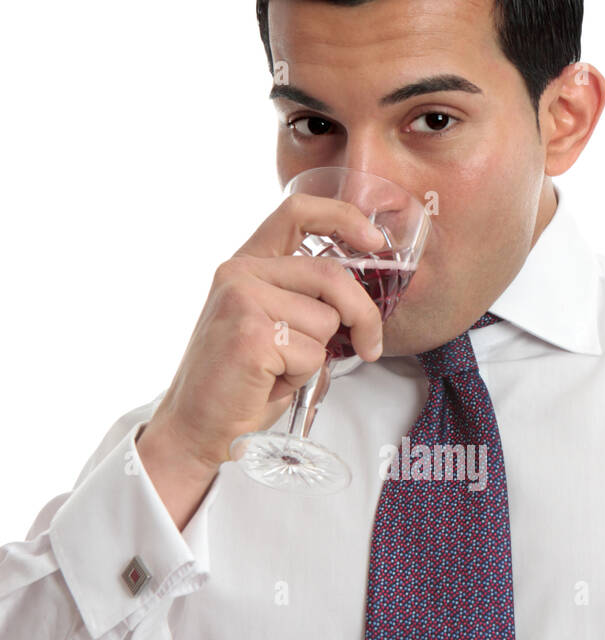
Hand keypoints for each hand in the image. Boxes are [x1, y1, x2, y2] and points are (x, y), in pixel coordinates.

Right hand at [143, 192, 385, 472]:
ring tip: (278, 370)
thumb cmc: (239, 383)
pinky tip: (268, 382)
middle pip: (330, 275)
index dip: (344, 217)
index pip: (297, 212)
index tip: (375, 240)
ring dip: (315, 356)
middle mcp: (239, 273)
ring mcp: (242, 301)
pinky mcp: (251, 335)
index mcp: (246, 264)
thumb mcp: (271, 326)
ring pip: (326, 320)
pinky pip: (313, 353)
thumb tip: (362, 304)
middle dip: (363, 315)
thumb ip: (304, 300)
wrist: (195, 427)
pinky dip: (301, 377)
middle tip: (370, 346)